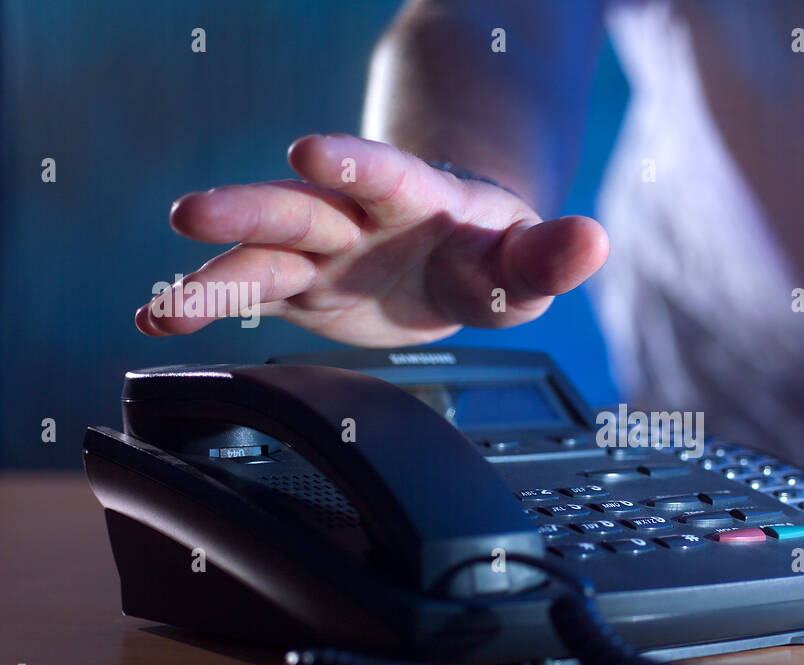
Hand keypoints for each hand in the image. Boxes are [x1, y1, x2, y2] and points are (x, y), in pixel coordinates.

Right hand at [137, 134, 608, 343]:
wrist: (450, 260)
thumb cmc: (489, 255)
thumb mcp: (523, 262)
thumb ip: (550, 255)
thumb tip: (594, 240)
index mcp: (413, 199)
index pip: (383, 173)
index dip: (352, 164)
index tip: (314, 151)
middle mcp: (353, 219)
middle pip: (298, 206)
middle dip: (251, 208)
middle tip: (196, 211)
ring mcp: (320, 254)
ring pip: (259, 257)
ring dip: (211, 275)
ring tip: (163, 305)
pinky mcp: (299, 290)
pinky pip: (247, 296)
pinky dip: (203, 307)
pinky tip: (156, 321)